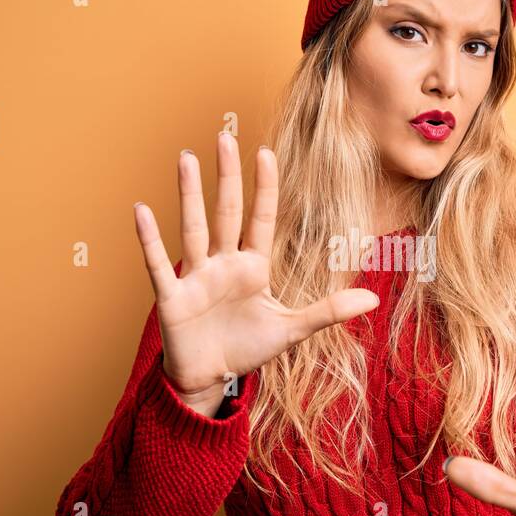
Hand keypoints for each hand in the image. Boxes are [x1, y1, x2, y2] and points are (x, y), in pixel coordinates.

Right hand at [133, 131, 379, 404]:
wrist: (211, 379)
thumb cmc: (248, 349)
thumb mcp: (292, 329)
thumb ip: (328, 311)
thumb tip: (373, 300)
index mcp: (253, 266)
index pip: (261, 218)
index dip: (264, 187)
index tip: (265, 152)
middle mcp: (223, 263)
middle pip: (226, 212)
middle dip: (227, 175)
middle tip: (225, 135)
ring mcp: (196, 277)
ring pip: (193, 227)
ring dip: (189, 193)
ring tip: (186, 157)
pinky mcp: (172, 297)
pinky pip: (159, 263)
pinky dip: (150, 239)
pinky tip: (141, 210)